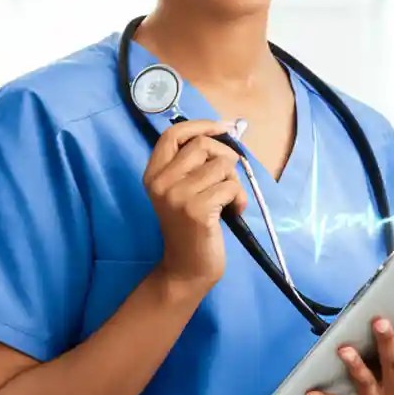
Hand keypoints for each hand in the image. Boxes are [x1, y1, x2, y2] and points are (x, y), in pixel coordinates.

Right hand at [143, 119, 248, 294]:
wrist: (187, 269)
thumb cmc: (192, 227)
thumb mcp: (183, 190)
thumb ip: (193, 164)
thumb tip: (225, 129)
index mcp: (153, 174)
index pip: (173, 134)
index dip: (201, 125)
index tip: (224, 127)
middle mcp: (161, 182)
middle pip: (203, 145)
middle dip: (225, 158)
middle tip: (227, 180)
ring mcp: (177, 196)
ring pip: (222, 164)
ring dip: (234, 181)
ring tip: (228, 200)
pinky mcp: (197, 210)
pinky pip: (231, 186)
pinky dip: (239, 198)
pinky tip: (233, 212)